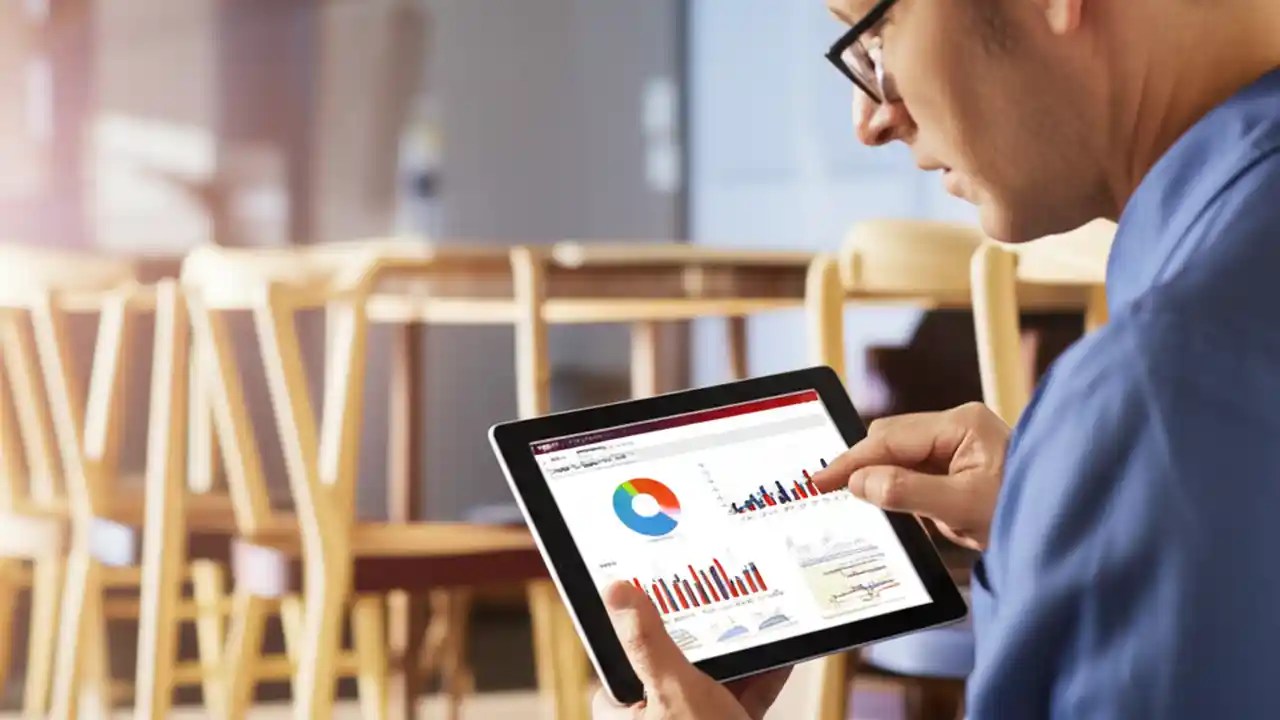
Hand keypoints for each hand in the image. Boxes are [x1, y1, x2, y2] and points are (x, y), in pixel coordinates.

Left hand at [592, 582, 790, 719]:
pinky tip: (780, 657)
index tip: (661, 589)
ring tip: (756, 622)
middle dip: (704, 639)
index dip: (644, 625)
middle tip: (720, 599)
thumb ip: (648, 642)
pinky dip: (760, 684)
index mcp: (623, 713)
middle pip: (676, 665)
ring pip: (713, 684)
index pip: (626, 655)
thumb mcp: (675, 692)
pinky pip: (741, 702)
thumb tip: (615, 590)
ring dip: (738, 659)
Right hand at [812, 402, 1009, 551]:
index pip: (889, 438)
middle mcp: (957, 426)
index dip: (851, 461)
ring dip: (881, 480)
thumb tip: (861, 482)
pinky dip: (897, 487)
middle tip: (829, 493)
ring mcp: (957, 444)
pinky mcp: (956, 465)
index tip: (819, 480)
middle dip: (862, 467)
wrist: (1067, 531)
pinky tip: (890, 504)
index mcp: (961, 424)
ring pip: (898, 456)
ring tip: (860, 502)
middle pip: (889, 440)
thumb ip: (907, 492)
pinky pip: (913, 470)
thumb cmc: (1026, 513)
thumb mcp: (962, 507)